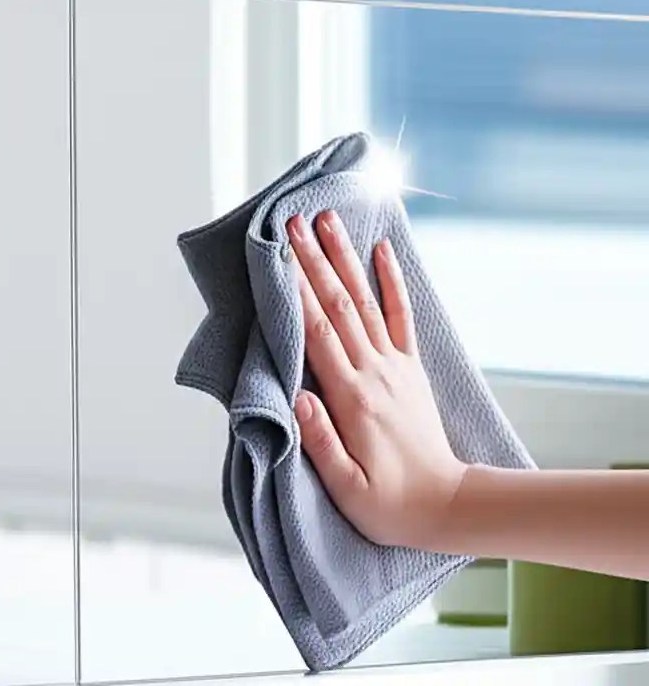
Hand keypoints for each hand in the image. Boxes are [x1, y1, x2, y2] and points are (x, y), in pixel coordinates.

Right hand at [286, 211, 467, 550]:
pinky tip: (382, 251)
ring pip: (366, 302)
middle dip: (314, 260)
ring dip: (345, 259)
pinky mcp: (410, 371)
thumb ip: (321, 441)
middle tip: (293, 222)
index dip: (296, 292)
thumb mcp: (346, 487)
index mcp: (352, 399)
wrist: (447, 506)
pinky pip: (402, 317)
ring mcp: (395, 368)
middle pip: (339, 306)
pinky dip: (393, 282)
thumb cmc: (388, 504)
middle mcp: (374, 373)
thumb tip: (298, 397)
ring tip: (328, 221)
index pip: (318, 334)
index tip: (279, 256)